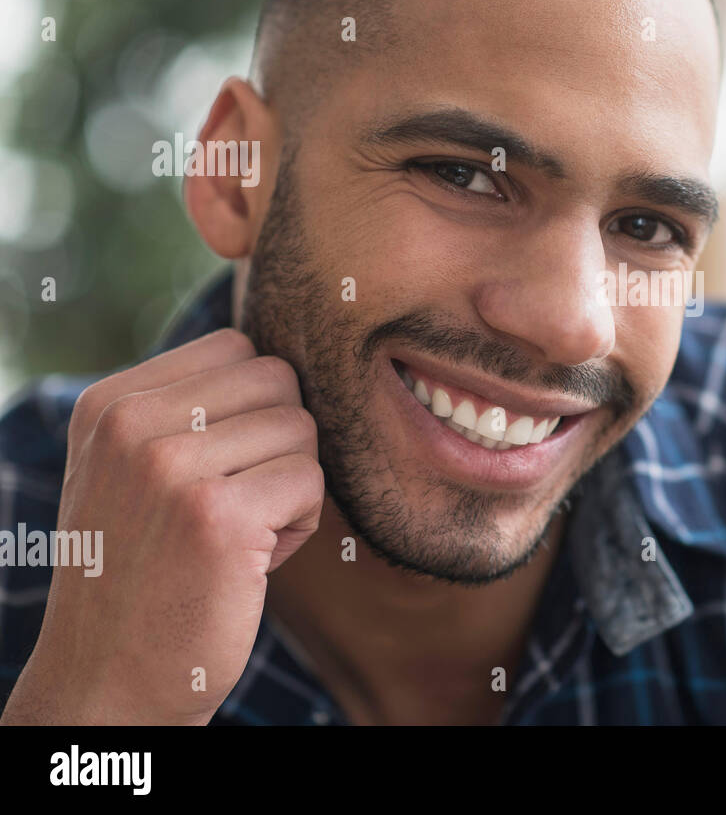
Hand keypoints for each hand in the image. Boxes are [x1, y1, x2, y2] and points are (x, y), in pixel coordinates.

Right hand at [1, 328, 323, 724]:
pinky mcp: (217, 516)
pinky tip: (251, 560)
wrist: (109, 681)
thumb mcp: (134, 468)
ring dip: (291, 486)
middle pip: (278, 380)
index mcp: (109, 402)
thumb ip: (189, 405)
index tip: (213, 470)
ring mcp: (169, 467)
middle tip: (236, 504)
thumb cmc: (146, 570)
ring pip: (302, 429)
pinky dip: (301, 524)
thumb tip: (287, 352)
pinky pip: (312, 482)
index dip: (253, 409)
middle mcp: (129, 424)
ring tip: (237, 535)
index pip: (237, 347)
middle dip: (280, 442)